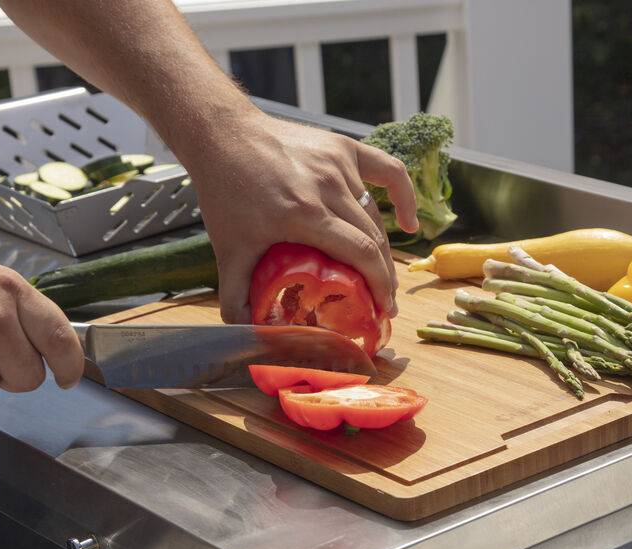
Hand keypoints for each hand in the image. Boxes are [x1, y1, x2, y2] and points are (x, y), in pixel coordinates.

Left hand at [186, 110, 417, 323]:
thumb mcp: (228, 248)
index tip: (383, 310)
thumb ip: (234, 294)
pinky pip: (388, 171)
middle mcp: (328, 186)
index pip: (361, 254)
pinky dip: (404, 197)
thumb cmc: (226, 191)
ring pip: (375, 214)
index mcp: (305, 212)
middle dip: (384, 276)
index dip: (379, 285)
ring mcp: (339, 164)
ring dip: (383, 248)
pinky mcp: (343, 147)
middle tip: (383, 303)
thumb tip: (243, 331)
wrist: (223, 134)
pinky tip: (408, 222)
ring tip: (382, 275)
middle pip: (374, 238)